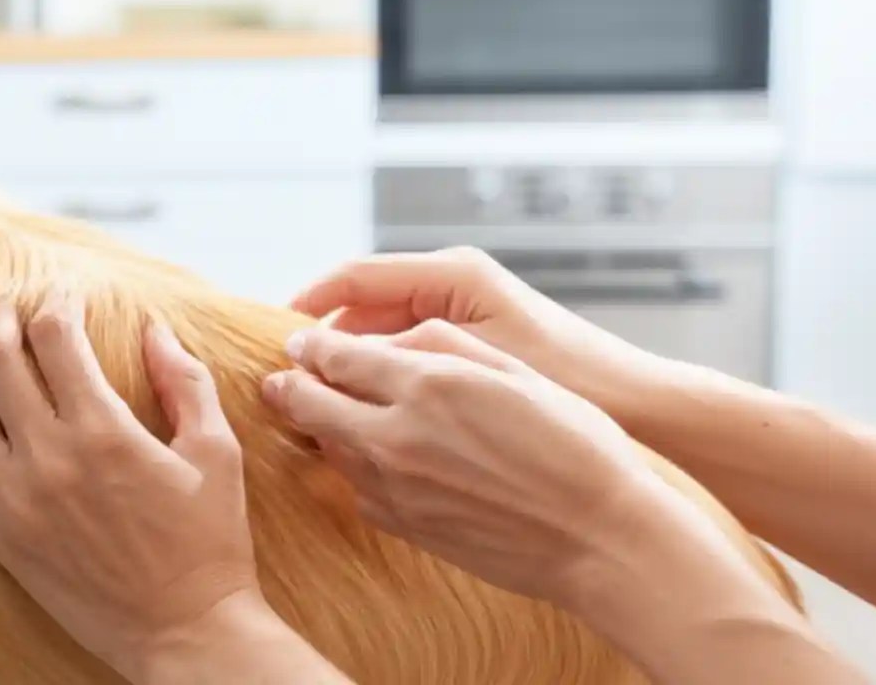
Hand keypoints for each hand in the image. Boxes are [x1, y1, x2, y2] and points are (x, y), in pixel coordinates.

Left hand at [0, 289, 264, 682]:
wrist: (186, 630)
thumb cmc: (211, 541)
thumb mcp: (217, 451)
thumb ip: (185, 382)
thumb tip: (155, 329)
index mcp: (104, 431)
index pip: (56, 337)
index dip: (56, 304)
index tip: (65, 298)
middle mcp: (48, 459)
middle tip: (4, 307)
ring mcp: (15, 500)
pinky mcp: (0, 538)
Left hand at [260, 319, 655, 605]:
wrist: (598, 537)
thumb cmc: (573, 444)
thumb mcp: (515, 370)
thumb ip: (444, 345)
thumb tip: (391, 338)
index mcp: (426, 384)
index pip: (338, 355)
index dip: (311, 345)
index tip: (301, 342)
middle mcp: (395, 434)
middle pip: (310, 403)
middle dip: (288, 386)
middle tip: (277, 379)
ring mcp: (393, 485)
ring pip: (327, 447)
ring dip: (314, 428)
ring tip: (310, 414)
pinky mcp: (401, 523)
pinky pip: (355, 487)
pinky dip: (348, 467)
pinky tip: (362, 459)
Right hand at [289, 247, 672, 428]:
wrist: (639, 407)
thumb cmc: (566, 378)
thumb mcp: (476, 363)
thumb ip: (404, 354)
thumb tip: (337, 359)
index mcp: (454, 275)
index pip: (357, 276)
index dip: (309, 304)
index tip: (275, 338)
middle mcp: (455, 286)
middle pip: (365, 303)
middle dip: (325, 338)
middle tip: (286, 376)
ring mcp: (463, 315)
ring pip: (385, 332)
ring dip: (353, 361)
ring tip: (319, 399)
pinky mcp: (474, 346)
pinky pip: (410, 352)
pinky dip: (385, 374)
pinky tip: (369, 410)